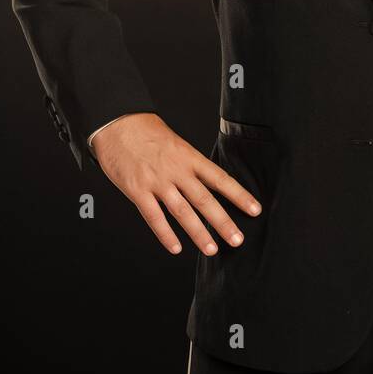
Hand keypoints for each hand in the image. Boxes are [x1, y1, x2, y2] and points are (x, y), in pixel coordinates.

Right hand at [91, 113, 260, 255]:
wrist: (117, 123)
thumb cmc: (147, 132)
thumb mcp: (176, 143)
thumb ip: (190, 164)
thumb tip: (208, 183)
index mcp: (189, 157)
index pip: (220, 179)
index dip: (239, 195)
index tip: (255, 209)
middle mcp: (176, 171)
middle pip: (205, 200)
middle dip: (223, 222)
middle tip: (237, 239)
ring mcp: (157, 182)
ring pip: (182, 212)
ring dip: (198, 233)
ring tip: (211, 249)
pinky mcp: (137, 191)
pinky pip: (154, 217)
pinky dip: (165, 234)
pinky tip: (176, 247)